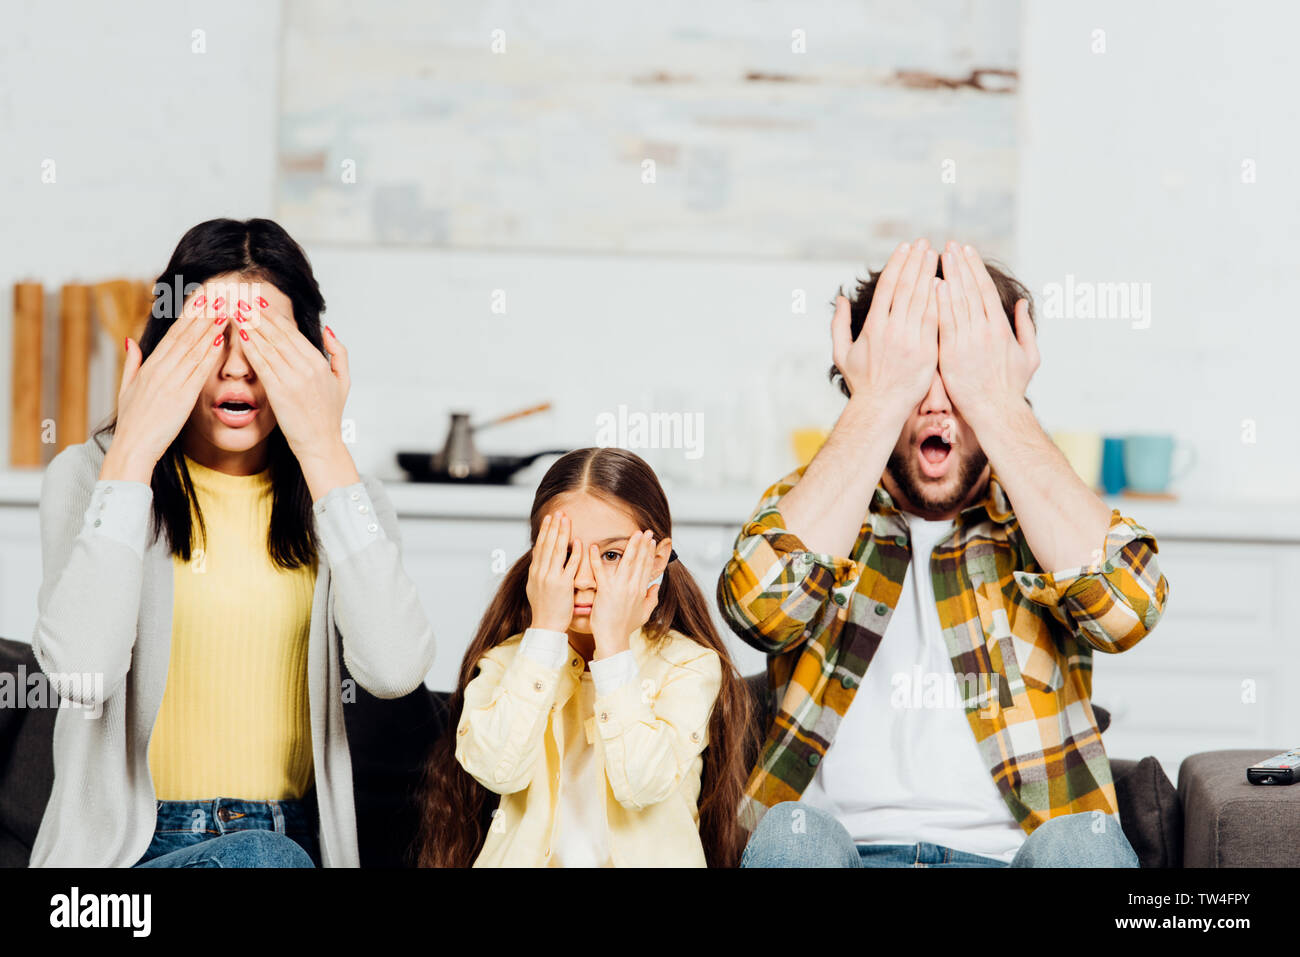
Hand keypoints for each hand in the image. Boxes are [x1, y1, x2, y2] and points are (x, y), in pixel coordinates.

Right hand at [102, 293, 228, 481]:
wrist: (133, 447)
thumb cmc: (133, 421)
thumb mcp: (127, 388)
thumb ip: (131, 362)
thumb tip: (130, 340)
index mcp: (150, 366)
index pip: (173, 333)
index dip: (188, 314)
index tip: (202, 297)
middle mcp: (161, 369)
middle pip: (185, 334)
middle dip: (202, 312)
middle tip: (218, 292)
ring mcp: (171, 381)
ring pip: (194, 348)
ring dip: (210, 326)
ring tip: (224, 306)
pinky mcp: (182, 397)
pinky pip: (199, 370)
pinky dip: (210, 353)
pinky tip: (221, 338)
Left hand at [236, 304, 349, 464]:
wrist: (321, 444)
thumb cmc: (329, 415)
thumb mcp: (343, 380)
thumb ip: (339, 352)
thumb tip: (328, 330)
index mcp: (319, 362)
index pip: (291, 331)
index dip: (272, 314)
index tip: (257, 301)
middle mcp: (306, 367)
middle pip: (276, 333)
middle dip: (256, 313)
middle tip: (240, 297)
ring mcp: (293, 379)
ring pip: (267, 345)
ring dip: (249, 325)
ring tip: (235, 309)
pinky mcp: (279, 392)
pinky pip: (262, 364)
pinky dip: (250, 348)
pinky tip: (239, 335)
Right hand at [526, 512, 581, 631]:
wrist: (545, 626)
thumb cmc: (544, 609)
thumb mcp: (536, 587)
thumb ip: (539, 572)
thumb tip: (541, 559)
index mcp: (535, 572)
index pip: (540, 546)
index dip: (545, 531)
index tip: (549, 518)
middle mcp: (541, 572)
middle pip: (547, 544)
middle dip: (553, 526)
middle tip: (559, 512)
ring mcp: (550, 577)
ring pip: (556, 550)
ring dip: (562, 533)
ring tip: (565, 519)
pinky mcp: (562, 585)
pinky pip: (569, 565)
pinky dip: (573, 553)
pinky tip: (578, 542)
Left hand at [587, 530, 660, 656]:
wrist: (613, 639)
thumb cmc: (625, 628)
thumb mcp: (643, 614)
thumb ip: (651, 599)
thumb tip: (656, 587)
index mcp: (640, 591)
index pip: (647, 567)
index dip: (650, 553)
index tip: (652, 541)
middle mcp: (632, 587)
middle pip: (640, 561)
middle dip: (644, 544)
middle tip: (646, 531)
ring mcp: (619, 588)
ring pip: (627, 562)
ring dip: (630, 546)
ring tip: (634, 533)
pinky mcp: (605, 591)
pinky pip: (600, 571)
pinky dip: (595, 559)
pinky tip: (593, 547)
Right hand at [832, 238, 939, 417]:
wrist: (881, 408)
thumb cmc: (861, 382)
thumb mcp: (842, 353)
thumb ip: (839, 324)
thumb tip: (842, 300)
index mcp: (873, 327)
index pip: (887, 287)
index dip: (897, 264)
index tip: (904, 247)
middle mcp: (892, 330)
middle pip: (906, 288)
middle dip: (916, 262)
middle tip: (924, 243)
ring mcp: (911, 341)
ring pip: (922, 300)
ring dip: (929, 275)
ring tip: (936, 255)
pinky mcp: (928, 352)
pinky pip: (935, 321)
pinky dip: (940, 300)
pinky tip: (945, 283)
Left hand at [936, 242, 1038, 428]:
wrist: (995, 412)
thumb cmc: (1012, 387)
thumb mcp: (1030, 355)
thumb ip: (1025, 328)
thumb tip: (1022, 304)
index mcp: (1002, 329)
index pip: (986, 290)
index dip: (975, 268)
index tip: (966, 250)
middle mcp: (985, 331)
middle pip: (970, 291)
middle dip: (959, 266)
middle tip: (949, 245)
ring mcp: (967, 342)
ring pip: (956, 303)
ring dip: (948, 277)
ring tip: (938, 257)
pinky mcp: (951, 355)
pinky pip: (944, 324)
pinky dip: (939, 303)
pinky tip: (933, 286)